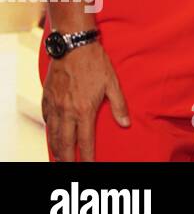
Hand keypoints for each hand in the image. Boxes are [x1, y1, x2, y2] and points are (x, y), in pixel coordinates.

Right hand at [42, 41, 129, 160]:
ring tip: (60, 158)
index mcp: (84, 109)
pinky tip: (52, 135)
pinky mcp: (46, 98)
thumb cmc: (96, 63)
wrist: (74, 46)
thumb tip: (126, 123)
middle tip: (70, 167)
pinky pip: (46, 120)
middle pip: (64, 143)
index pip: (85, 140)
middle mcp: (67, 111)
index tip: (89, 165)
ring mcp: (54, 105)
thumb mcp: (112, 83)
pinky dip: (49, 131)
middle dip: (67, 158)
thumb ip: (119, 105)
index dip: (87, 156)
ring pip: (53, 134)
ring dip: (56, 148)